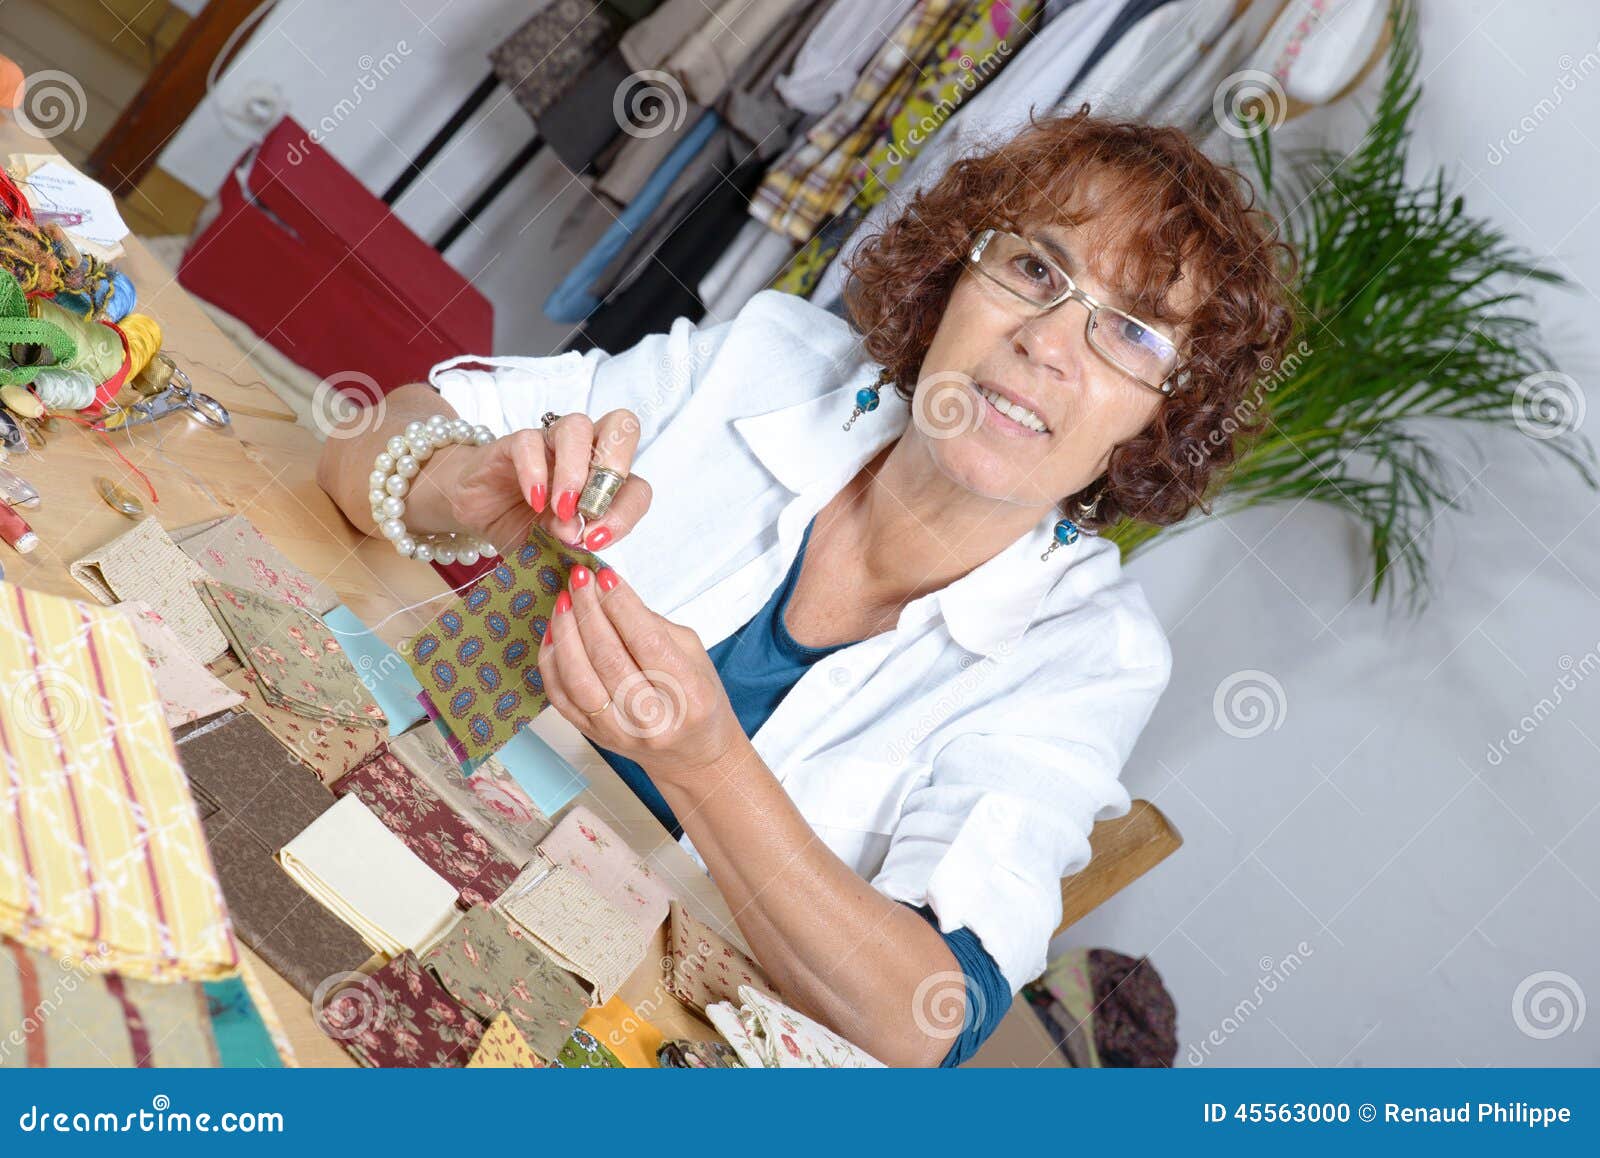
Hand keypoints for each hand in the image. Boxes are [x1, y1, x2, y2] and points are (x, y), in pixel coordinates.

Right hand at [441, 410, 652, 553]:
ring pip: (577, 426)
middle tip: (593, 507)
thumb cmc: (527, 527)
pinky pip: (529, 442)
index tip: (598, 540)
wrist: (481, 516)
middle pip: (621, 425)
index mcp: (605, 481)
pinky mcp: (515, 443)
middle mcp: (584, 453)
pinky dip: (534, 472)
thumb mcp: (556, 546)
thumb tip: (581, 534)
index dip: (626, 512)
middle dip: (616, 464)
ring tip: (562, 508)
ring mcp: (550, 444)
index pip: (636, 486)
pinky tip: (533, 501)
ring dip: (574, 471)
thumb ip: (573, 542)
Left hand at [537, 561, 743, 786]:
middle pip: (608, 657)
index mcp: (689, 695)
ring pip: (578, 678)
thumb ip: (653, 625)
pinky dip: (551, 661)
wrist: (692, 755)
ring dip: (565, 633)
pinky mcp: (595, 737)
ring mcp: (620, 733)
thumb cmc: (696, 698)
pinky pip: (561, 697)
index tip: (605, 575)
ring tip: (564, 601)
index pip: (647, 641)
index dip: (620, 603)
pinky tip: (554, 633)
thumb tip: (608, 592)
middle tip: (580, 579)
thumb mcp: (694, 655)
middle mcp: (653, 719)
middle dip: (589, 609)